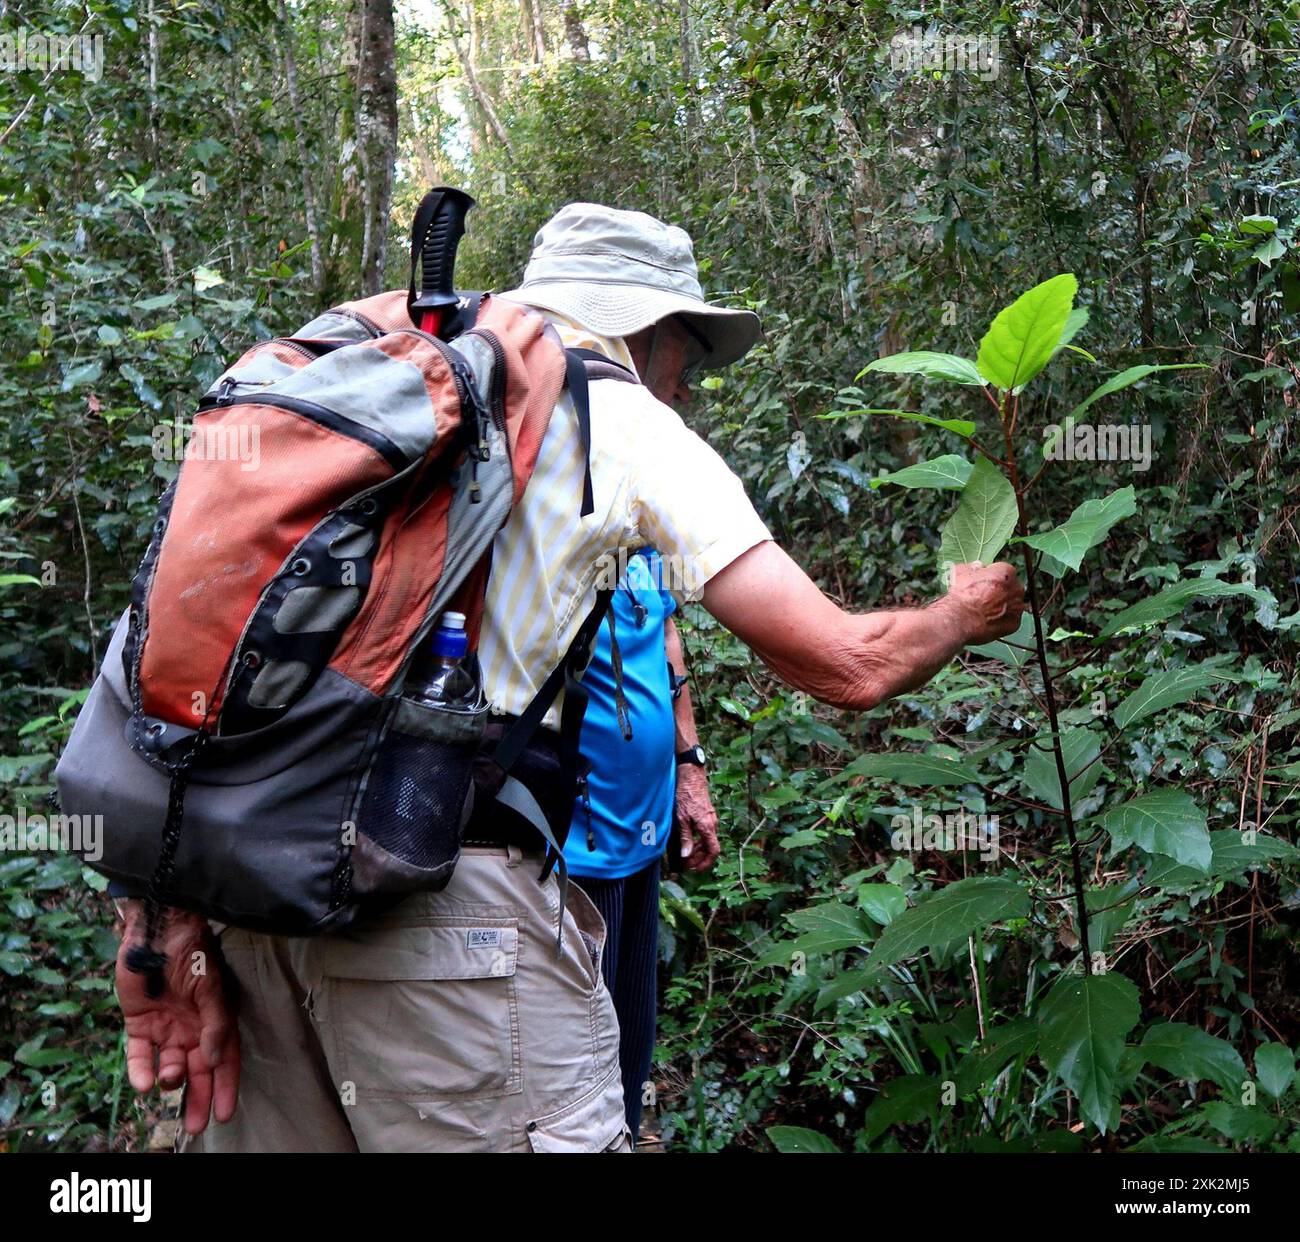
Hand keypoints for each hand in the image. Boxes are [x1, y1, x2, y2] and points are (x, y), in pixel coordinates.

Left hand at [116, 903, 240, 1135]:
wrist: (158, 931)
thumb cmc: (193, 954)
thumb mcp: (211, 988)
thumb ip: (215, 1025)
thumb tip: (213, 1061)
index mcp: (214, 1020)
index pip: (224, 1060)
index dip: (226, 1086)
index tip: (225, 1113)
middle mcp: (192, 1028)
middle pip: (197, 1070)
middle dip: (197, 1098)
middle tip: (195, 1125)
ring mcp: (165, 1027)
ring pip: (169, 1065)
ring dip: (171, 1078)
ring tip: (169, 1079)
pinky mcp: (138, 1024)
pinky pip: (138, 1055)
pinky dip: (140, 1071)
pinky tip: (143, 1083)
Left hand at [675, 763, 720, 871]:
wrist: (691, 776)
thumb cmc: (686, 795)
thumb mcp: (681, 819)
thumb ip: (685, 838)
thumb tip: (686, 855)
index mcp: (707, 827)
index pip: (713, 851)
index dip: (706, 863)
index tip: (695, 869)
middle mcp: (712, 824)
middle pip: (710, 848)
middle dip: (699, 858)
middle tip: (686, 864)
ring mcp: (711, 819)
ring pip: (707, 840)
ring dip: (698, 850)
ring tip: (685, 855)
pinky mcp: (707, 815)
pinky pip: (705, 832)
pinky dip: (698, 840)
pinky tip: (688, 841)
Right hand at [943, 560, 1026, 643]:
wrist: (960, 618)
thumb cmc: (961, 595)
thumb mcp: (961, 572)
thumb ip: (973, 568)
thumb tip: (977, 566)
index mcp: (1006, 573)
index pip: (1003, 570)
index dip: (992, 576)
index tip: (984, 581)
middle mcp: (1016, 589)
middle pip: (1011, 587)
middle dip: (1000, 590)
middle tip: (985, 596)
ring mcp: (1017, 607)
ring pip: (1012, 604)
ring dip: (1002, 605)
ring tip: (985, 610)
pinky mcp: (1014, 623)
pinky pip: (1010, 619)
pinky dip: (1002, 620)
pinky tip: (988, 620)